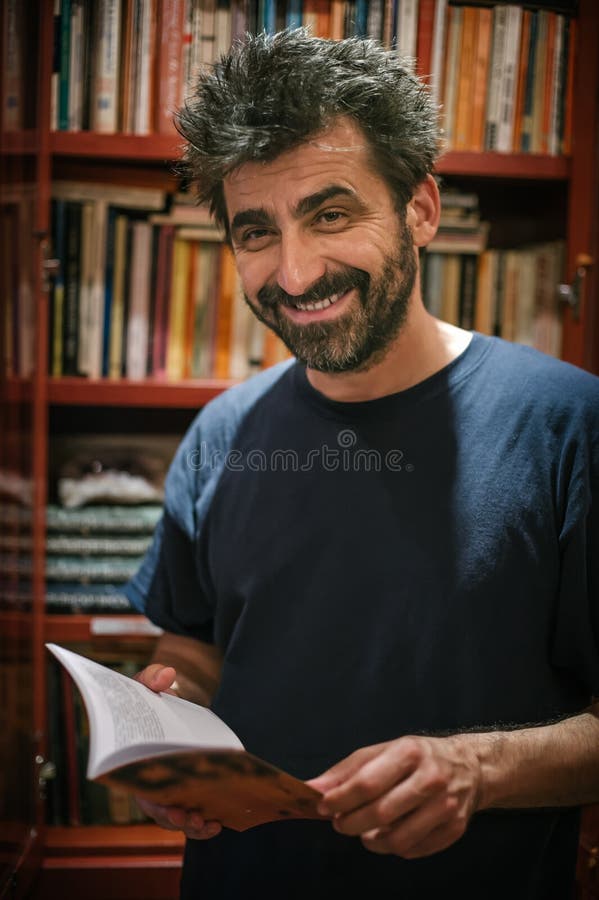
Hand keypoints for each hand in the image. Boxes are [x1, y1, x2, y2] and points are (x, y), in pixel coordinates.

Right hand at [132, 663, 222, 840]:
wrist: (171, 706)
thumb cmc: (154, 700)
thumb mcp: (150, 685)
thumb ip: (152, 676)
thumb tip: (166, 675)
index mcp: (136, 762)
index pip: (139, 788)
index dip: (151, 801)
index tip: (165, 804)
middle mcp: (149, 783)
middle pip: (158, 810)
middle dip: (172, 817)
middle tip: (186, 816)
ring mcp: (169, 790)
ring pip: (177, 818)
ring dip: (191, 826)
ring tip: (207, 823)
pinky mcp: (187, 792)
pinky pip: (193, 817)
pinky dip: (203, 825)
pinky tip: (218, 822)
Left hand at [306, 735, 481, 858]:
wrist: (469, 767)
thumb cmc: (417, 757)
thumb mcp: (383, 751)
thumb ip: (348, 770)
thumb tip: (315, 788)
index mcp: (409, 752)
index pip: (367, 782)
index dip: (341, 799)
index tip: (323, 806)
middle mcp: (431, 778)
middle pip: (381, 813)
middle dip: (351, 823)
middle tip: (340, 823)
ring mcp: (446, 806)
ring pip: (398, 839)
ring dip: (371, 841)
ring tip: (363, 833)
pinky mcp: (454, 829)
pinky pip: (414, 850)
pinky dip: (394, 848)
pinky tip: (388, 835)